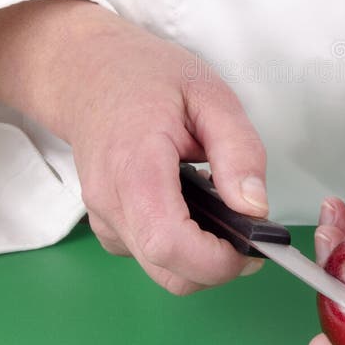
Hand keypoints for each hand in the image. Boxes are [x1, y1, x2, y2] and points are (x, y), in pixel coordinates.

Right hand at [56, 3, 268, 293]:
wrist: (88, 72)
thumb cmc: (145, 78)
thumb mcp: (210, 96)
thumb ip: (238, 150)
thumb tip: (255, 207)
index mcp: (135, 166)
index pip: (169, 244)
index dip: (217, 261)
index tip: (252, 245)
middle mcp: (110, 201)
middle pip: (168, 272)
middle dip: (218, 266)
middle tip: (249, 230)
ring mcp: (103, 217)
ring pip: (161, 270)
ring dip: (201, 255)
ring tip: (217, 204)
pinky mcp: (107, 224)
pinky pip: (149, 254)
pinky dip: (181, 244)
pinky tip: (191, 205)